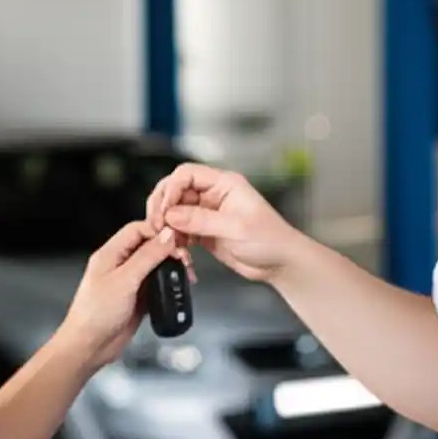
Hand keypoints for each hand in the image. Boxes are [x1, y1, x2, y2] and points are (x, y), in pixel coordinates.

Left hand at [57, 221, 179, 370]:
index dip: (158, 231)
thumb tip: (167, 236)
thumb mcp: (125, 280)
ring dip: (170, 267)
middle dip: (168, 249)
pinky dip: (168, 284)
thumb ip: (147, 256)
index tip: (177, 240)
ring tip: (184, 274)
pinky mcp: (137, 298)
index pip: (137, 229)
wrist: (90, 346)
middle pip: (148, 246)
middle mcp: (119, 265)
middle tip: (184, 259)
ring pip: (154, 265)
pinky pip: (156, 284)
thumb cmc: (95, 314)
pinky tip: (176, 288)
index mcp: (110, 254)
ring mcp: (128, 282)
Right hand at [146, 162, 302, 282]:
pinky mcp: (204, 232)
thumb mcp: (236, 228)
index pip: (187, 174)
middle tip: (157, 226)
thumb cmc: (270, 240)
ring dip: (167, 226)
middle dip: (163, 207)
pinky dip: (175, 240)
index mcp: (224, 184)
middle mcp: (213, 195)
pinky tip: (177, 251)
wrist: (280, 264)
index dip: (171, 189)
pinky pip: (181, 230)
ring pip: (175, 212)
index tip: (165, 210)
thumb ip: (202, 220)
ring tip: (167, 242)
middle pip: (175, 191)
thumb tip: (172, 214)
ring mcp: (207, 213)